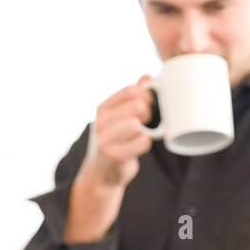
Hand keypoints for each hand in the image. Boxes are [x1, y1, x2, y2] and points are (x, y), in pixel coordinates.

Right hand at [78, 75, 155, 190]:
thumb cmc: (114, 142)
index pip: (130, 90)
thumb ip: (131, 97)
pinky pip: (142, 142)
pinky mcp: (114, 155)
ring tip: (139, 136)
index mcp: (102, 109)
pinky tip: (136, 148)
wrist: (102, 174)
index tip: (148, 105)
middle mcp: (100, 122)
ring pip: (138, 124)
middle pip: (137, 106)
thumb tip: (147, 76)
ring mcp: (105, 139)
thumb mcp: (118, 117)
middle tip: (145, 123)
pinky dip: (144, 145)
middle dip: (148, 113)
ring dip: (146, 131)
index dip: (146, 95)